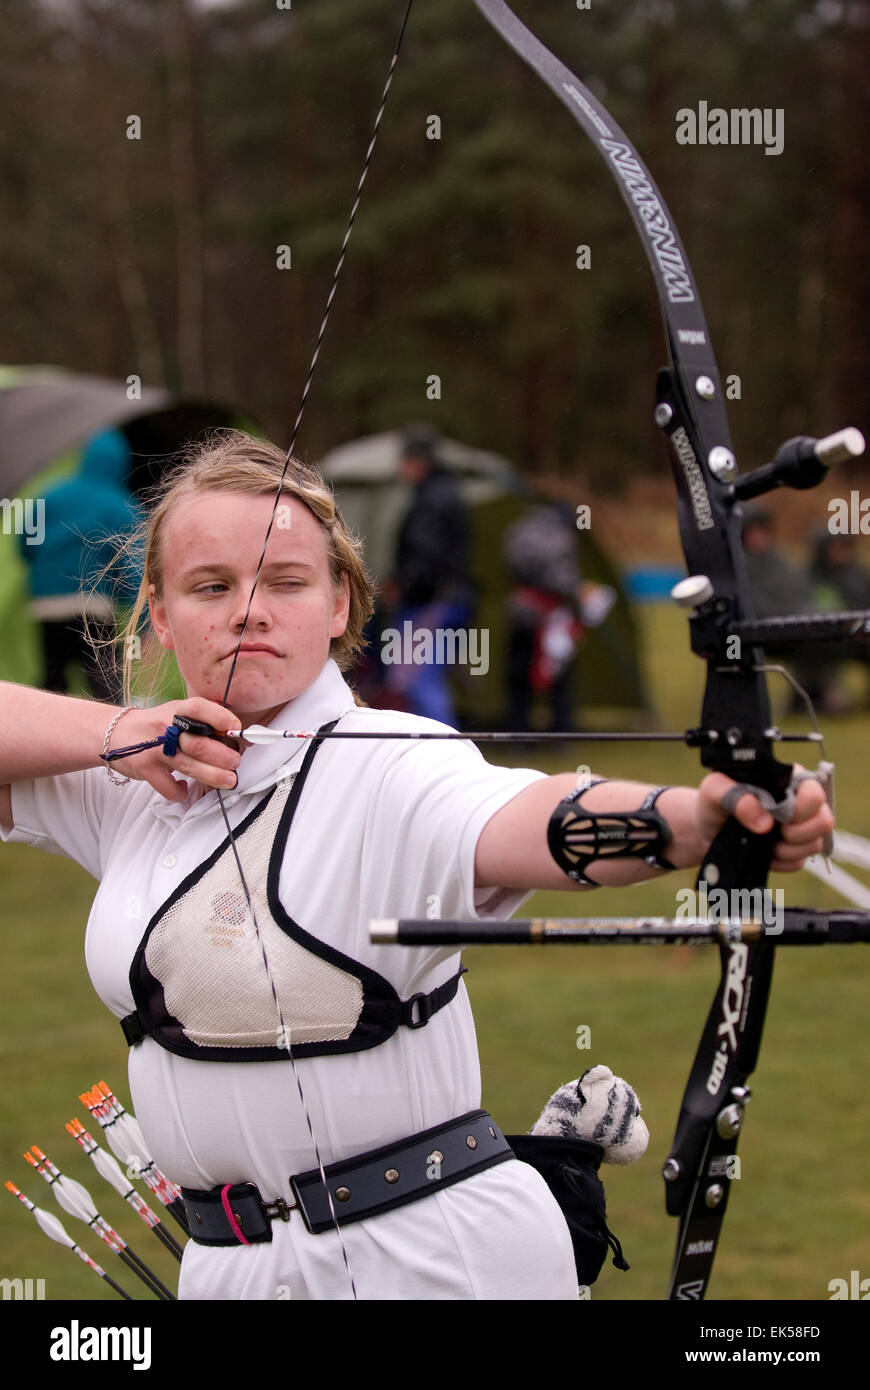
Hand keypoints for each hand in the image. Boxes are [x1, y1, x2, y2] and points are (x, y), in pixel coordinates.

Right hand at [106, 698, 242, 803]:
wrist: (114, 734)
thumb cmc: (153, 726)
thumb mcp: (174, 713)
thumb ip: (198, 721)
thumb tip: (231, 736)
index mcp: (176, 710)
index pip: (199, 708)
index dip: (221, 717)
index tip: (236, 729)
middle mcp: (165, 728)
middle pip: (199, 744)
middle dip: (223, 756)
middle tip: (235, 762)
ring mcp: (155, 750)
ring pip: (189, 766)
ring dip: (213, 775)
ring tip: (229, 780)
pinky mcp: (146, 769)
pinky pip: (169, 787)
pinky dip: (180, 792)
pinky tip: (184, 788)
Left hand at [696, 769, 834, 872]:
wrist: (707, 831)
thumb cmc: (714, 804)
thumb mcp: (713, 791)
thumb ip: (734, 795)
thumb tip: (763, 820)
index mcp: (786, 780)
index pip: (815, 791)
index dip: (804, 807)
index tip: (780, 815)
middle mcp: (799, 803)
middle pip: (824, 821)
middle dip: (797, 833)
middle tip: (773, 832)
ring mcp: (799, 828)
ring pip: (815, 844)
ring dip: (787, 850)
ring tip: (765, 843)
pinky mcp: (793, 850)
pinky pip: (800, 862)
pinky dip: (780, 862)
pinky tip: (764, 852)